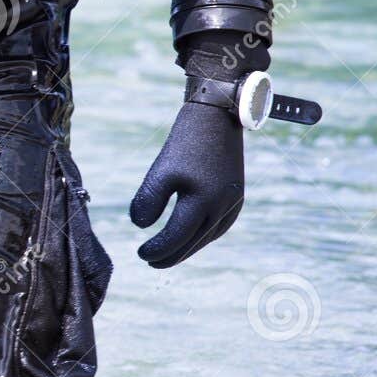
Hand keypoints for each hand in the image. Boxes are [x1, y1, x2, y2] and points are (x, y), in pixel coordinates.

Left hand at [129, 101, 244, 267]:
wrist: (217, 114)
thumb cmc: (185, 141)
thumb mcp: (161, 170)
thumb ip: (149, 200)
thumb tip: (141, 227)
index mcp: (204, 201)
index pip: (176, 237)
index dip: (157, 249)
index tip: (140, 254)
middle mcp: (223, 205)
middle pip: (193, 242)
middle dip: (171, 255)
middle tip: (149, 261)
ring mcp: (234, 201)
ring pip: (208, 236)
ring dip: (188, 248)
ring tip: (168, 254)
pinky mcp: (237, 194)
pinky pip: (220, 226)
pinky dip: (204, 235)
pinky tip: (191, 237)